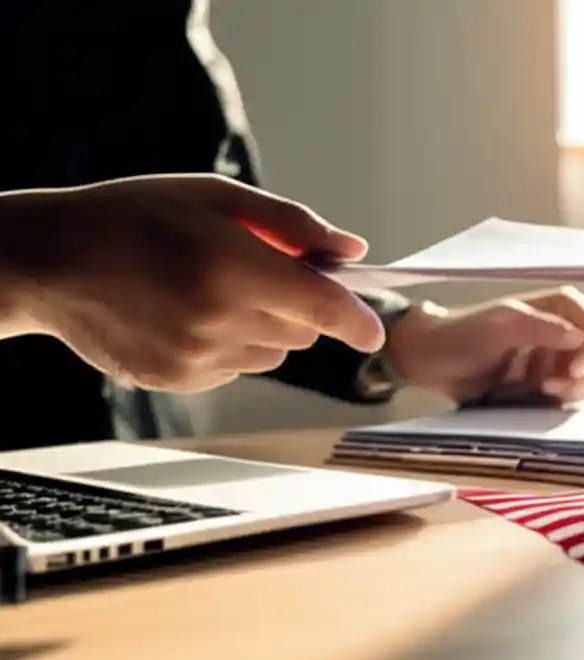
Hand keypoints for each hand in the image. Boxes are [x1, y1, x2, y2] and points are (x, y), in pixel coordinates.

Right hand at [0, 174, 383, 391]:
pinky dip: (230, 347)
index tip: (374, 330)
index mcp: (233, 268)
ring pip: (272, 355)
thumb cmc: (135, 216)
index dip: (358, 321)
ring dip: (264, 328)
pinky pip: (235, 369)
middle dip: (298, 307)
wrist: (52, 261)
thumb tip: (350, 250)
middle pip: (302, 333)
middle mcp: (219, 320)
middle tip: (258, 273)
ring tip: (212, 291)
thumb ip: (291, 224)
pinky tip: (188, 315)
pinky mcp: (178, 380)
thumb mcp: (214, 198)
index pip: (323, 308)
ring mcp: (197, 357)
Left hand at [385, 286, 583, 403]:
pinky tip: (527, 400)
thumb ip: (540, 328)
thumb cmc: (462, 335)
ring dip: (565, 392)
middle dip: (579, 378)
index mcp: (556, 308)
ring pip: (582, 381)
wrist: (429, 360)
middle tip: (548, 388)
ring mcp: (550, 360)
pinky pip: (561, 397)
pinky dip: (551, 403)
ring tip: (536, 393)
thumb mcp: (500, 326)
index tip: (575, 371)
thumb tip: (580, 338)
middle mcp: (559, 332)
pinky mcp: (539, 383)